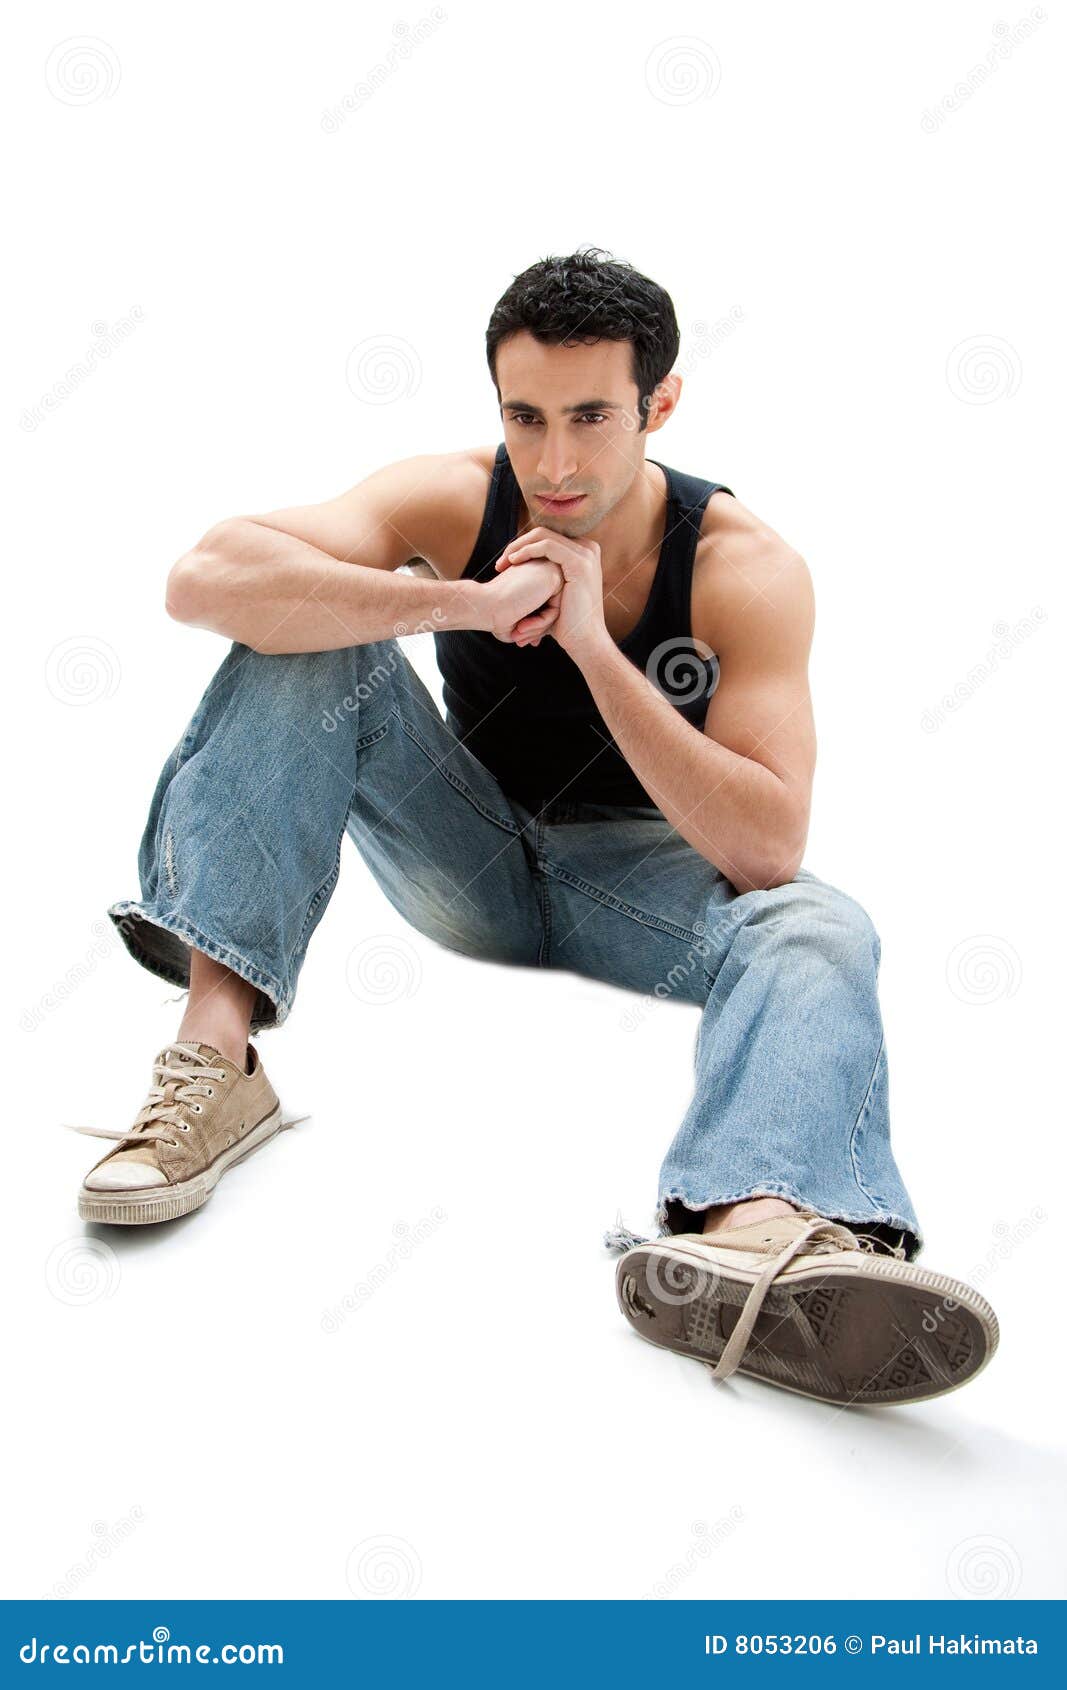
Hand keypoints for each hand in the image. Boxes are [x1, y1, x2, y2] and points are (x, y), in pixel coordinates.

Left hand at [494, 527, 606, 658]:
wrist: (584, 641)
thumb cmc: (566, 624)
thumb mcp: (553, 596)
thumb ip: (544, 580)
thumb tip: (520, 576)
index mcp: (582, 553)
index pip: (546, 538)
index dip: (522, 547)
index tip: (504, 565)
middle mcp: (586, 549)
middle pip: (543, 533)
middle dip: (517, 546)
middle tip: (499, 565)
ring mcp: (585, 554)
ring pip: (542, 536)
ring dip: (518, 547)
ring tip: (502, 564)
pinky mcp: (579, 562)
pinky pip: (546, 545)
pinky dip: (526, 551)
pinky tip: (513, 562)